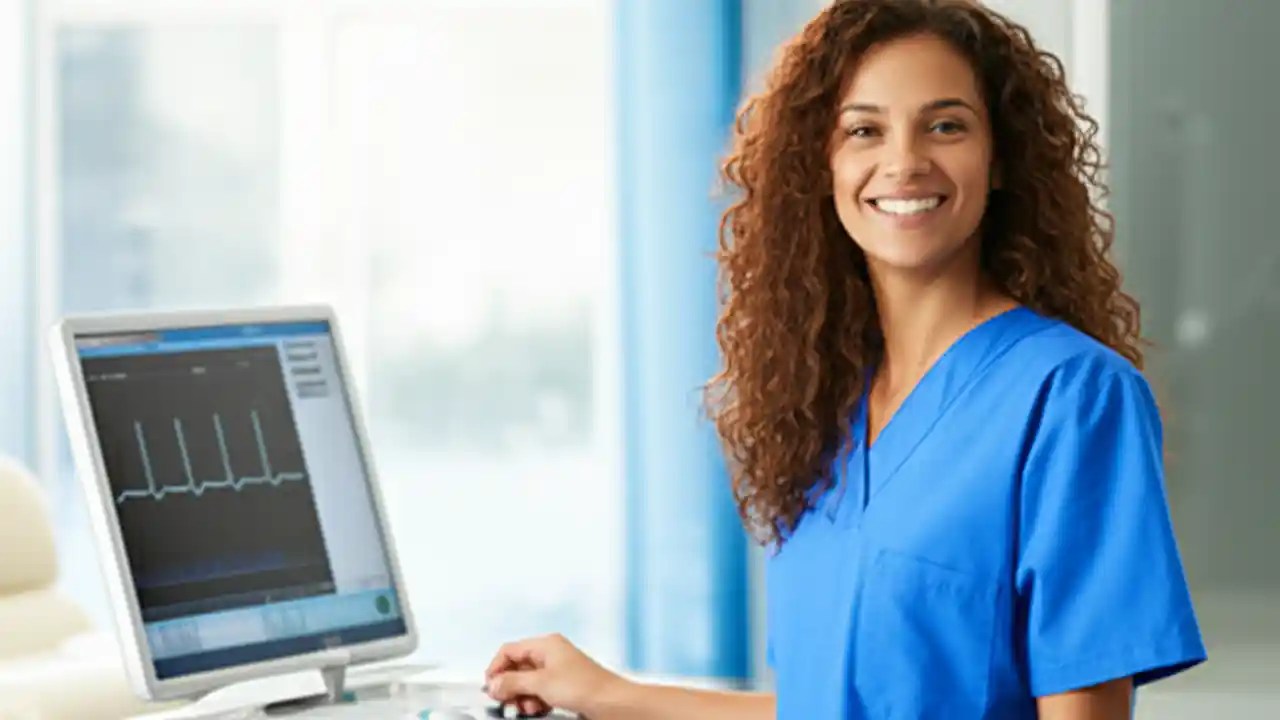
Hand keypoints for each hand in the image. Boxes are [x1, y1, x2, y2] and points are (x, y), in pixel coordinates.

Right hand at [484, 633, 627, 716]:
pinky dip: (535, 700)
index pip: (509, 651)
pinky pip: (540, 691)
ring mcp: (558, 670)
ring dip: (523, 696)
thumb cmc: (584, 686)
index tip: (491, 688)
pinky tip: (538, 708)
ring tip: (526, 707)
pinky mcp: (564, 686)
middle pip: (517, 667)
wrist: (611, 703)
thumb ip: (513, 683)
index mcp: (546, 645)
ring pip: (528, 682)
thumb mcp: (541, 684)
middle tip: (506, 701)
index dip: (497, 668)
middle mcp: (551, 654)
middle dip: (510, 685)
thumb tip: (494, 683)